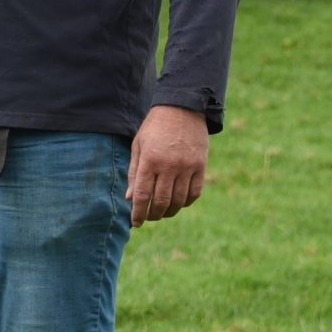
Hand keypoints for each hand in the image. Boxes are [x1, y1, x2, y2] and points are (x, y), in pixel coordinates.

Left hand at [127, 104, 208, 226]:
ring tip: (162, 212)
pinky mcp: (200, 165)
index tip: (135, 223)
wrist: (183, 108)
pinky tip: (179, 203)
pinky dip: (186, 202)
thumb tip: (130, 199)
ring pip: (178, 200)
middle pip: (160, 201)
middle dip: (153, 215)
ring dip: (169, 211)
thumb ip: (134, 172)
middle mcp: (169, 166)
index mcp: (150, 160)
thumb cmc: (155, 127)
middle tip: (148, 218)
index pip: (142, 195)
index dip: (138, 213)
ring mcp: (187, 166)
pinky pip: (195, 192)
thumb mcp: (139, 145)